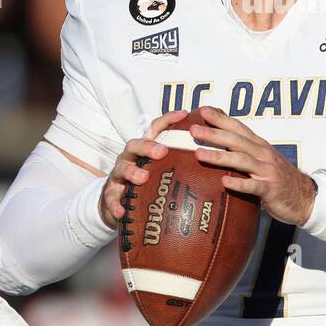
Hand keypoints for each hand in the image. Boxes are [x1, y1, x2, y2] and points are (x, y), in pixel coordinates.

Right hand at [99, 109, 188, 229]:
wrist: (119, 203)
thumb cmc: (146, 182)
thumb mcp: (161, 168)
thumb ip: (181, 161)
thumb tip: (214, 155)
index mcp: (145, 149)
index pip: (154, 129)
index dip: (168, 120)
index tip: (184, 114)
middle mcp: (130, 158)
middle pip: (135, 145)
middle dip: (148, 146)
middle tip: (162, 151)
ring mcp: (118, 175)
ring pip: (122, 168)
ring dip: (132, 172)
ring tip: (143, 178)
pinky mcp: (110, 194)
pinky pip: (111, 198)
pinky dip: (115, 204)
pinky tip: (122, 211)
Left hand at [189, 106, 316, 226]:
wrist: (306, 198)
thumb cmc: (279, 179)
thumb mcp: (263, 160)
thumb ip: (245, 152)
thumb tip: (219, 144)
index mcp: (260, 146)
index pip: (238, 127)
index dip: (221, 118)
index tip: (202, 110)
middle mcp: (263, 154)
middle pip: (236, 140)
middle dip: (213, 133)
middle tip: (193, 129)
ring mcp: (267, 171)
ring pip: (241, 160)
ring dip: (219, 156)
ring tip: (199, 154)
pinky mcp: (271, 189)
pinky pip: (253, 186)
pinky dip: (239, 183)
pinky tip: (224, 182)